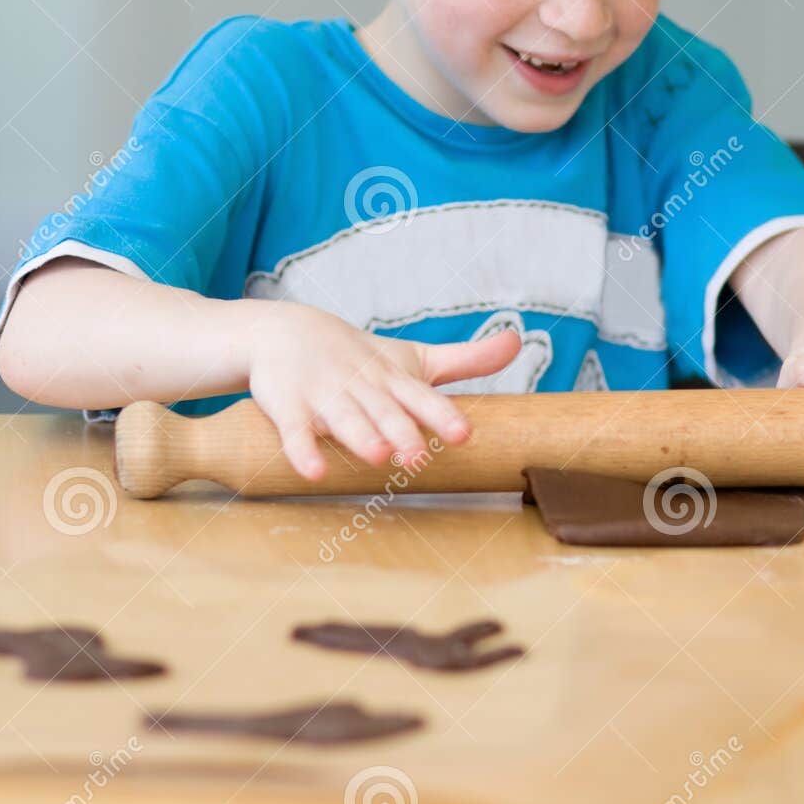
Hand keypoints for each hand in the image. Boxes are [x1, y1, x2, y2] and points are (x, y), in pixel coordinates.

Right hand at [248, 303, 521, 480]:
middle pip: (384, 411)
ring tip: (377, 456)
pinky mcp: (289, 407)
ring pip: (344, 419)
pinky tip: (315, 471)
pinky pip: (295, 432)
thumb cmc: (360, 356)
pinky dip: (303, 451)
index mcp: (394, 379)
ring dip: (360, 436)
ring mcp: (324, 396)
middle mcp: (362, 386)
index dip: (442, 415)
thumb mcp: (413, 358)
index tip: (464, 434)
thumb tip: (519, 342)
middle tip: (418, 456)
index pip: (422, 398)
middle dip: (401, 431)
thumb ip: (466, 359)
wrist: (285, 332)